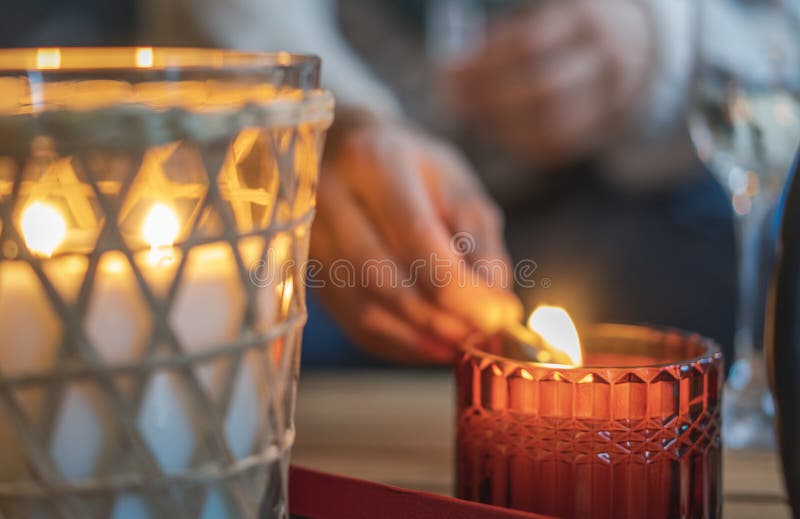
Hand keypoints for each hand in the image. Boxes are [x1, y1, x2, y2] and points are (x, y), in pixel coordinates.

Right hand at [311, 113, 521, 363]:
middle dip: (441, 320)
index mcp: (375, 162)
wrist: (345, 150)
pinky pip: (352, 323)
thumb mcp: (458, 190)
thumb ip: (482, 246)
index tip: (497, 317)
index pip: (416, 239)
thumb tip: (496, 311)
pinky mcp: (306, 271)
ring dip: (420, 338)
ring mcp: (309, 238)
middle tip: (481, 335)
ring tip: (459, 341)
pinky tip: (428, 343)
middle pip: (386, 280)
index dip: (459, 290)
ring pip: (365, 310)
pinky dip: (397, 343)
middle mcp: (330, 198)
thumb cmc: (413, 168)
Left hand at [447, 0, 654, 167]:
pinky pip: (557, 147)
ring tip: (470, 114)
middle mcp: (606, 61)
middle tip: (452, 98)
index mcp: (586, 20)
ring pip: (551, 126)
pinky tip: (494, 129)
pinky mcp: (604, 129)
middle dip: (487, 98)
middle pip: (541, 90)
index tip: (448, 71)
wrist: (635, 42)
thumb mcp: (545, 10)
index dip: (482, 63)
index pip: (528, 45)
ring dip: (500, 126)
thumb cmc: (567, 24)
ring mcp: (611, 99)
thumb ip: (504, 35)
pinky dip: (519, 142)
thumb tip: (454, 73)